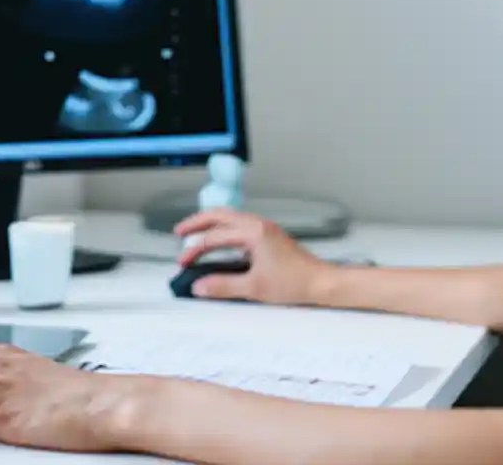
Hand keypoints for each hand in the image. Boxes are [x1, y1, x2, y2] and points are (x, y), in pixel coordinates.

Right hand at [174, 207, 328, 304]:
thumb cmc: (295, 283)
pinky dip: (225, 228)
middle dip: (198, 222)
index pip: (214, 238)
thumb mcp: (254, 288)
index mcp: (253, 232)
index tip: (183, 264)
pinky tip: (220, 240)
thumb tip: (199, 286)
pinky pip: (240, 224)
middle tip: (180, 232)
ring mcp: (265, 228)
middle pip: (220, 215)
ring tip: (196, 233)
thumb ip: (223, 286)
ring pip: (231, 217)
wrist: (322, 282)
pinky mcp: (269, 236)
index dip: (195, 251)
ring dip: (212, 223)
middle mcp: (258, 224)